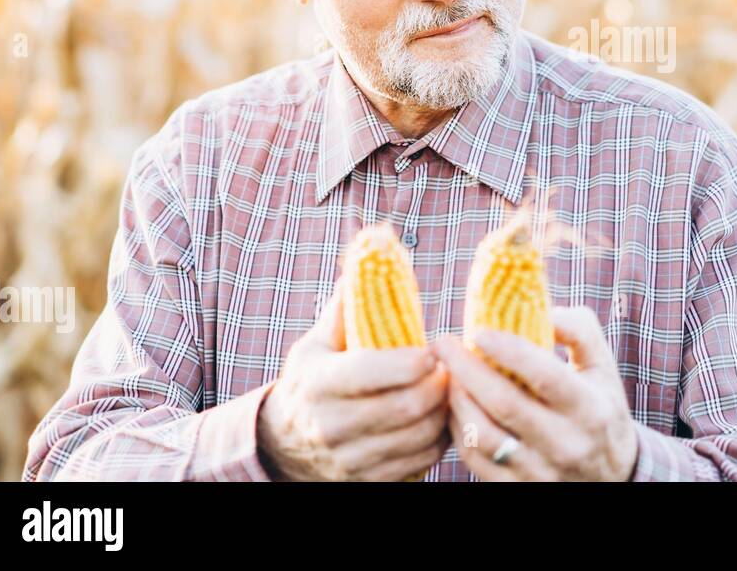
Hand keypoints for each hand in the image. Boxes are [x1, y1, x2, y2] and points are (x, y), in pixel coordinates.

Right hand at [257, 275, 450, 479]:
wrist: (284, 445)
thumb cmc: (312, 383)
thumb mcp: (317, 344)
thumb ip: (345, 307)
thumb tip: (369, 253)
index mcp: (318, 384)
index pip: (372, 372)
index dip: (412, 361)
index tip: (432, 350)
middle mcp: (330, 426)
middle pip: (405, 407)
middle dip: (438, 385)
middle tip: (451, 368)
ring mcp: (348, 460)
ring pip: (417, 437)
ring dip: (444, 412)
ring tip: (450, 390)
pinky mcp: (366, 482)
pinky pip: (419, 462)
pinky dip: (439, 440)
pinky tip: (441, 420)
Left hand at [433, 306, 637, 480]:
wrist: (612, 476)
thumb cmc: (600, 408)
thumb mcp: (603, 367)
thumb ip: (580, 330)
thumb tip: (544, 309)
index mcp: (589, 408)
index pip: (544, 375)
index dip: (509, 350)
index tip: (478, 330)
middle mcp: (565, 443)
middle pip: (504, 404)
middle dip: (466, 369)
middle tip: (443, 342)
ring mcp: (539, 470)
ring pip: (482, 434)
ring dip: (456, 399)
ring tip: (446, 374)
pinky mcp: (517, 488)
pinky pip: (474, 459)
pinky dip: (457, 429)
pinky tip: (454, 405)